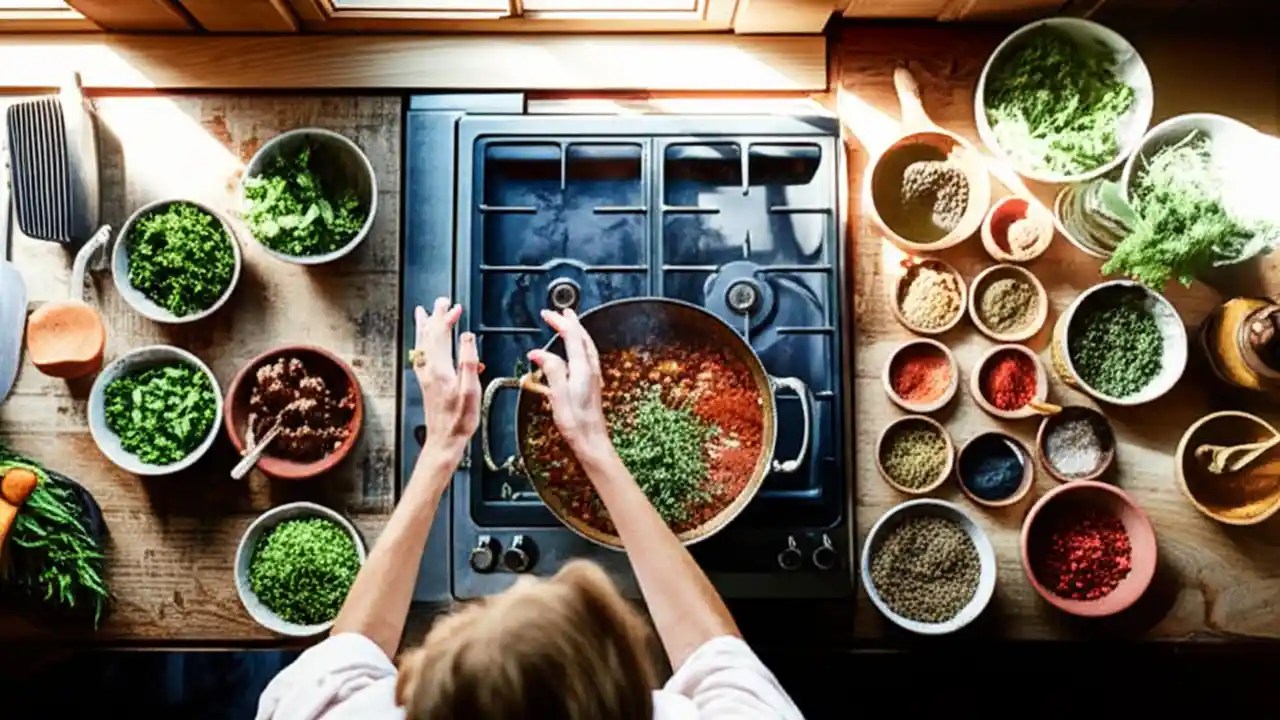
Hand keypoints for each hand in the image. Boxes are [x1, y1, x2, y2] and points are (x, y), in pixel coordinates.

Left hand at [412, 297, 480, 464]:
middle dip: (436, 317)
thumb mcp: (470, 390)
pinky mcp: (426, 383)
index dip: (447, 319)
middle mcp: (428, 369)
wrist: (444, 440)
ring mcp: (425, 376)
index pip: (441, 335)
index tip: (454, 306)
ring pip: (422, 344)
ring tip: (422, 313)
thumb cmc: (459, 419)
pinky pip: (422, 354)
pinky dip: (423, 342)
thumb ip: (468, 361)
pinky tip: (424, 344)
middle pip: (429, 336)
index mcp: (440, 368)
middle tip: (441, 302)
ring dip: (425, 327)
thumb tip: (467, 337)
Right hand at [527, 309, 610, 459]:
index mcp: (583, 368)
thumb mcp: (558, 394)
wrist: (592, 441)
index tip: (547, 314)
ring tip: (570, 324)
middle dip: (572, 322)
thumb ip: (552, 369)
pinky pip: (587, 357)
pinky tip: (576, 353)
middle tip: (563, 311)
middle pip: (582, 338)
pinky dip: (580, 347)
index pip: (571, 336)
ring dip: (577, 332)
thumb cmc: (576, 422)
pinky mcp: (592, 385)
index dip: (559, 322)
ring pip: (586, 346)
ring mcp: (593, 377)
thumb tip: (540, 353)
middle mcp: (591, 369)